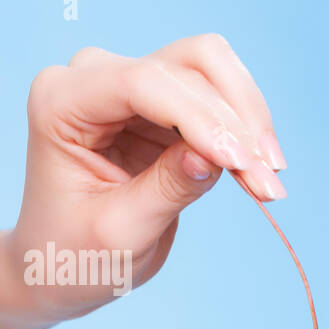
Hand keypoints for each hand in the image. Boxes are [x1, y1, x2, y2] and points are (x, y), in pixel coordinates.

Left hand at [8, 34, 286, 322]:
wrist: (59, 263)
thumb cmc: (73, 253)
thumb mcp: (119, 231)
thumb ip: (166, 189)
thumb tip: (215, 156)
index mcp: (62, 101)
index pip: (143, 84)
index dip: (200, 118)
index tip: (243, 164)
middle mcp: (94, 77)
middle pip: (187, 65)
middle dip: (235, 120)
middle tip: (268, 178)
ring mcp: (130, 86)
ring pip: (212, 73)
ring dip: (249, 122)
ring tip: (270, 178)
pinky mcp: (162, 107)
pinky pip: (218, 102)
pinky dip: (245, 134)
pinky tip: (260, 173)